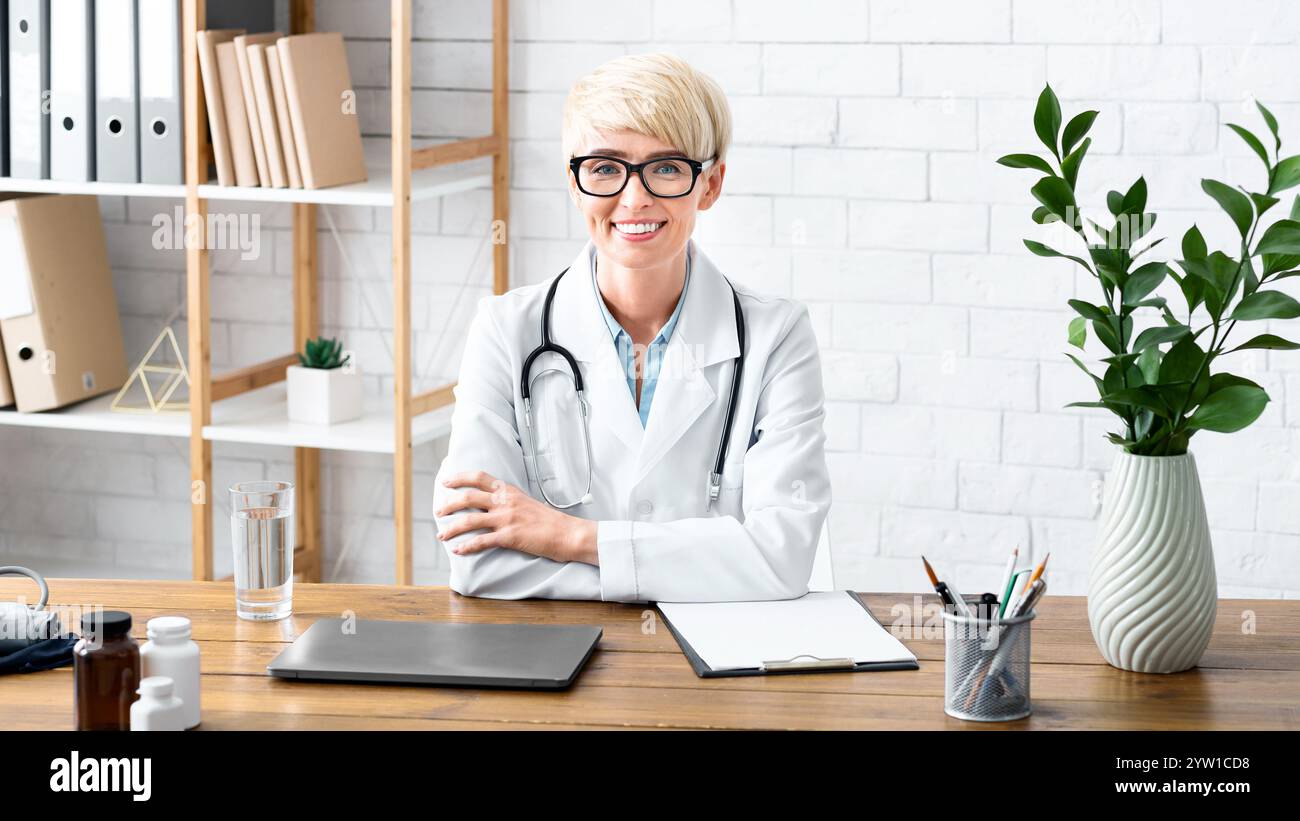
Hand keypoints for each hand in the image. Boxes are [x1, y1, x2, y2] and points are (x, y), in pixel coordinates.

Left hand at [436, 470, 597, 563]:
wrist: (567, 533)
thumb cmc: (549, 520)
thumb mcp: (526, 502)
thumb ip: (508, 501)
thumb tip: (492, 505)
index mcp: (509, 490)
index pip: (479, 477)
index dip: (459, 478)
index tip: (446, 482)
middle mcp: (505, 501)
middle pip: (468, 498)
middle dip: (448, 504)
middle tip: (438, 511)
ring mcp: (506, 519)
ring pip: (470, 521)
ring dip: (452, 528)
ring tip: (441, 535)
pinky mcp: (509, 537)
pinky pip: (481, 541)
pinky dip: (467, 546)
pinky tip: (458, 550)